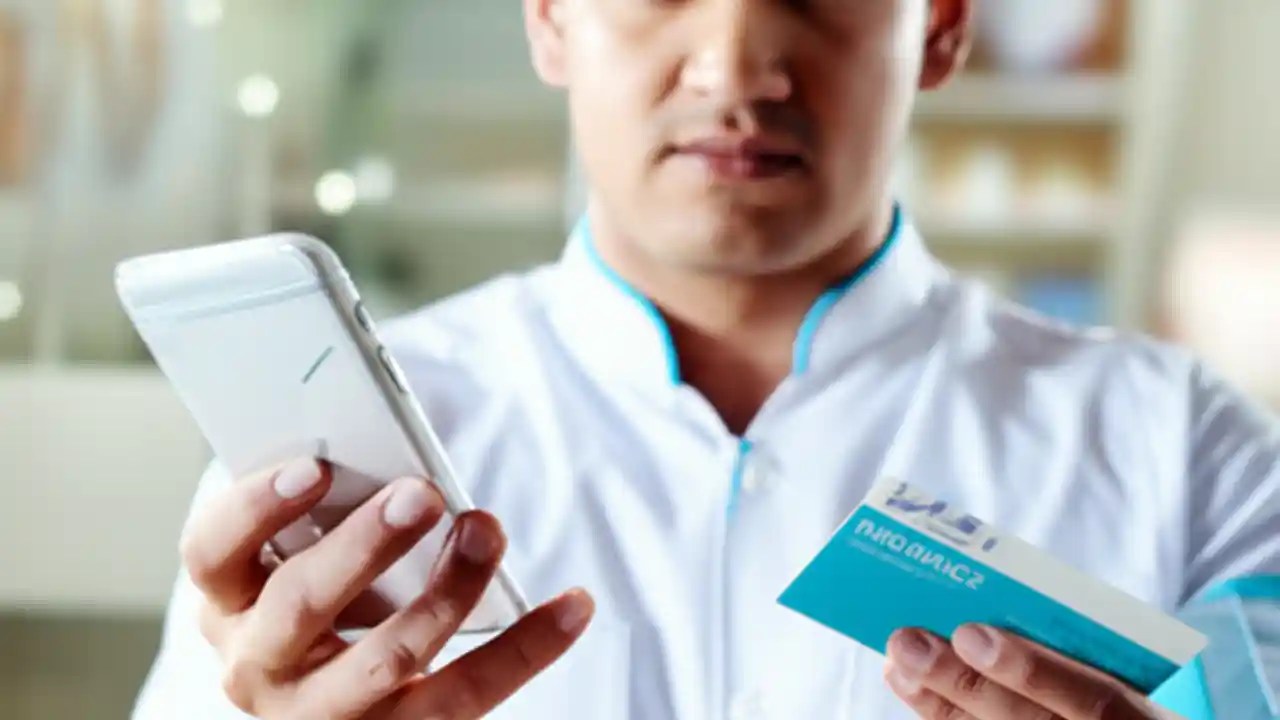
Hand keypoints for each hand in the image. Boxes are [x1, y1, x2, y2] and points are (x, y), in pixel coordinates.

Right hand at [181, 457, 593, 718]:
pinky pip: (466, 694)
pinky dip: (527, 646)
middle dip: (364, 546)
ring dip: (446, 590)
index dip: (255, 510)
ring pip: (386, 657)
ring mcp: (325, 712)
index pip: (212, 553)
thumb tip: (390, 446)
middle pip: (301, 605)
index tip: (313, 467)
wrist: (325, 706)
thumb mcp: (297, 556)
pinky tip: (573, 605)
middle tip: (423, 492)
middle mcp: (260, 665)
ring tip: (488, 530)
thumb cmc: (318, 596)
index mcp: (227, 603)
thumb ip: (325, 509)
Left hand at [884, 625, 1181, 719]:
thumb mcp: (1136, 670)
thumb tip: (990, 610)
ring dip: (942, 708)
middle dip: (964, 684)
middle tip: (908, 642)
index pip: (1097, 702)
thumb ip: (1078, 644)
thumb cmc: (1137, 697)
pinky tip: (920, 700)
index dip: (1031, 670)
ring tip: (900, 667)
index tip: (970, 633)